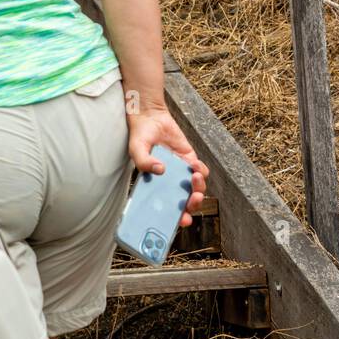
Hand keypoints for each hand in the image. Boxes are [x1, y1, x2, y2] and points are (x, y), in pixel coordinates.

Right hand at [127, 108, 208, 227]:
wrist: (151, 117)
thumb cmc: (140, 137)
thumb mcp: (136, 150)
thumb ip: (143, 162)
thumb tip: (160, 170)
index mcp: (155, 188)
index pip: (167, 209)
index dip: (176, 218)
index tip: (183, 221)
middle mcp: (169, 183)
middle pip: (185, 202)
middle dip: (193, 204)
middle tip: (194, 198)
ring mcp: (181, 172)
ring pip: (195, 188)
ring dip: (199, 187)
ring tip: (194, 178)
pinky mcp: (189, 159)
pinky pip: (200, 170)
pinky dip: (201, 170)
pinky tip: (194, 165)